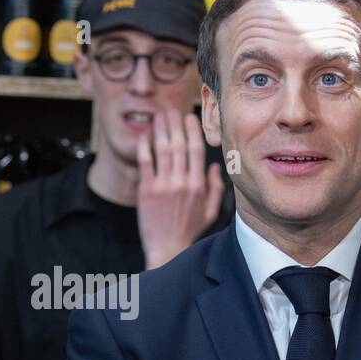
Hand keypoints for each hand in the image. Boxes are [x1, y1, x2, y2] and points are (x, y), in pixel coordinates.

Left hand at [137, 110, 225, 268]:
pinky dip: (145, 146)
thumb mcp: (209, 211)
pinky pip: (145, 162)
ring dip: (160, 130)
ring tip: (158, 117)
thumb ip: (215, 188)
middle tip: (171, 110)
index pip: (196, 150)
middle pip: (179, 145)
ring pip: (162, 150)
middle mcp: (182, 182)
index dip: (192, 130)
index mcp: (198, 185)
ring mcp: (163, 185)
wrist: (167, 248)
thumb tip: (216, 168)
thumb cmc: (188, 231)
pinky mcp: (146, 190)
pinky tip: (145, 136)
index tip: (189, 117)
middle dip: (175, 124)